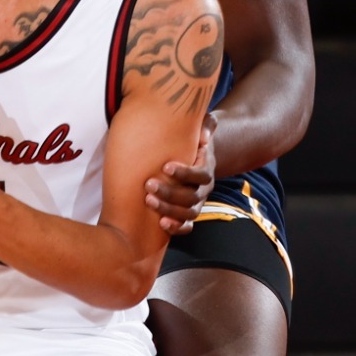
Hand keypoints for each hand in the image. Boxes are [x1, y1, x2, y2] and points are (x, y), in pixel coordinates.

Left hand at [145, 112, 216, 233]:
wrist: (196, 157)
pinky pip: (187, 226)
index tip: (166, 167)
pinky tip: (161, 224)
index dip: (185, 173)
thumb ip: (206, 126)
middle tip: (149, 185)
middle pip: (192, 198)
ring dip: (168, 210)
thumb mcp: (203, 128)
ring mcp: (197, 203)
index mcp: (207, 169)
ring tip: (148, 201)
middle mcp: (204, 189)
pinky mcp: (188, 213)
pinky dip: (176, 228)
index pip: (201, 175)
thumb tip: (203, 135)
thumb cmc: (194, 140)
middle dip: (170, 193)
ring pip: (188, 214)